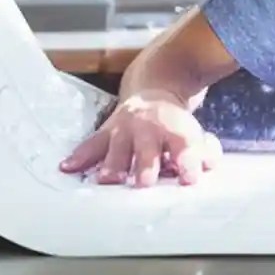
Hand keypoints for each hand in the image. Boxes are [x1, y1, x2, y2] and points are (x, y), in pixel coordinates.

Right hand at [59, 90, 222, 186]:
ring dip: (113, 165)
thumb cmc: (176, 124)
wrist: (155, 91)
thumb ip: (205, 152)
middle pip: (147, 149)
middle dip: (145, 166)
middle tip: (143, 183)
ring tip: (107, 180)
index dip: (188, 163)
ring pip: (117, 149)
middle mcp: (149, 129)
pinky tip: (67, 167)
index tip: (188, 179)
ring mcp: (125, 130)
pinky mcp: (107, 131)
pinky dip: (80, 156)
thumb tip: (207, 166)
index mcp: (176, 130)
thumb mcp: (196, 133)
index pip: (184, 147)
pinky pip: (92, 144)